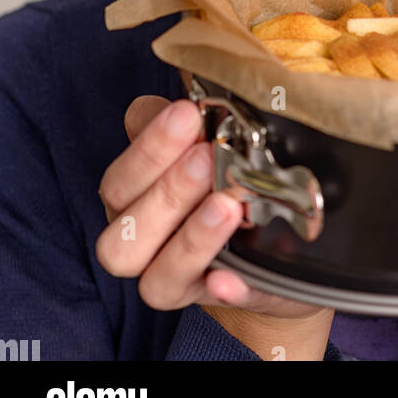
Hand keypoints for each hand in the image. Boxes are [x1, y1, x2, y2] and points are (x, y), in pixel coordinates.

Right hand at [95, 95, 332, 355]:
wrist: (277, 240)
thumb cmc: (230, 173)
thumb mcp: (209, 138)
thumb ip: (191, 121)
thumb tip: (189, 93)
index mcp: (136, 198)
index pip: (121, 178)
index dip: (149, 147)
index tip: (187, 113)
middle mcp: (145, 242)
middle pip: (123, 233)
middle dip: (165, 192)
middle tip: (207, 157)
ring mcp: (177, 278)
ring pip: (154, 279)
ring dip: (189, 240)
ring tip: (226, 207)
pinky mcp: (220, 299)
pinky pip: (213, 304)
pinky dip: (221, 290)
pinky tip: (229, 278)